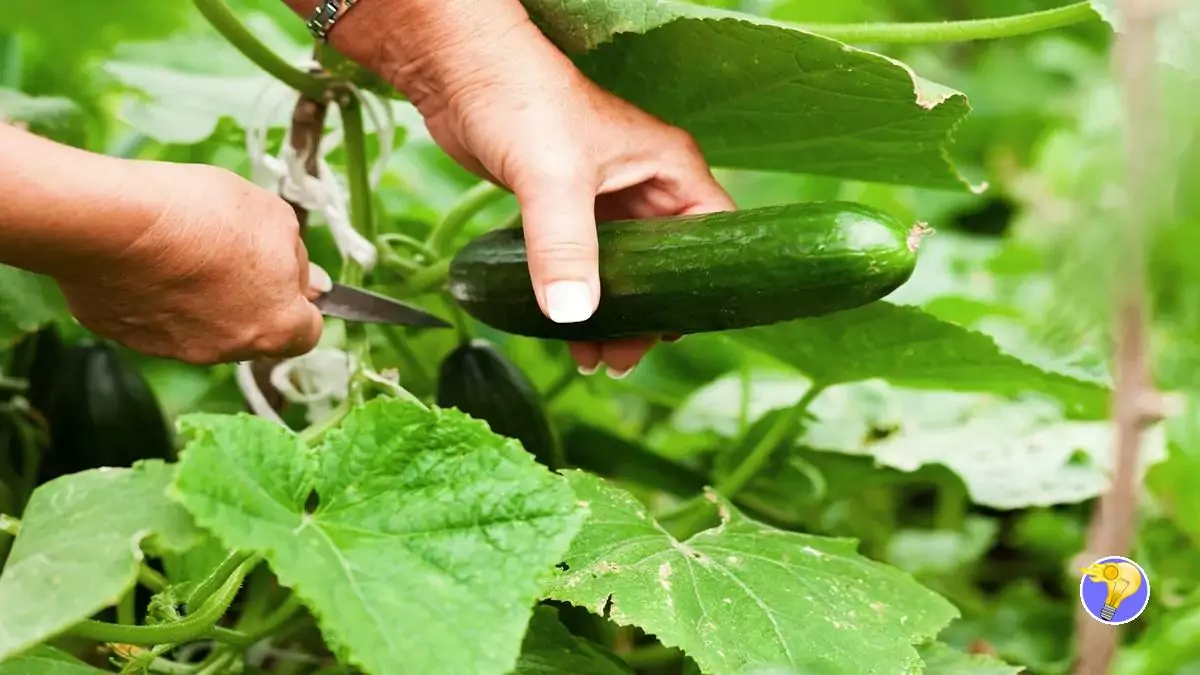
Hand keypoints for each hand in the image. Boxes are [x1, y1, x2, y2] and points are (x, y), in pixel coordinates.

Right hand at [55, 162, 328, 364]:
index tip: (286, 276)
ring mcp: (175, 350)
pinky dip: (156, 297)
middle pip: (254, 331)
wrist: (112, 222)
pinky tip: (145, 261)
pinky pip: (153, 320)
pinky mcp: (127, 339)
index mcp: (275, 327)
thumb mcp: (275, 217)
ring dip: (202, 300)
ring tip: (183, 252)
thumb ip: (297, 260)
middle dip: (250, 300)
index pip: (307, 333)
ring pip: (203, 328)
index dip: (299, 303)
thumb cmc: (205, 215)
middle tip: (229, 254)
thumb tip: (313, 286)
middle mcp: (229, 350)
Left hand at [407, 20, 735, 375]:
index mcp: (669, 169)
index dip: (702, 286)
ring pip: (623, 271)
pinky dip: (577, 296)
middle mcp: (646, 185)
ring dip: (610, 314)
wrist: (460, 73)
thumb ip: (565, 247)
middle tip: (620, 360)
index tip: (671, 332)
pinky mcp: (565, 207)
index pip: (712, 234)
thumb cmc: (522, 102)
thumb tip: (575, 316)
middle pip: (666, 265)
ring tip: (592, 359)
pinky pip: (583, 263)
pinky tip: (563, 331)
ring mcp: (606, 198)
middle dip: (645, 314)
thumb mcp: (552, 179)